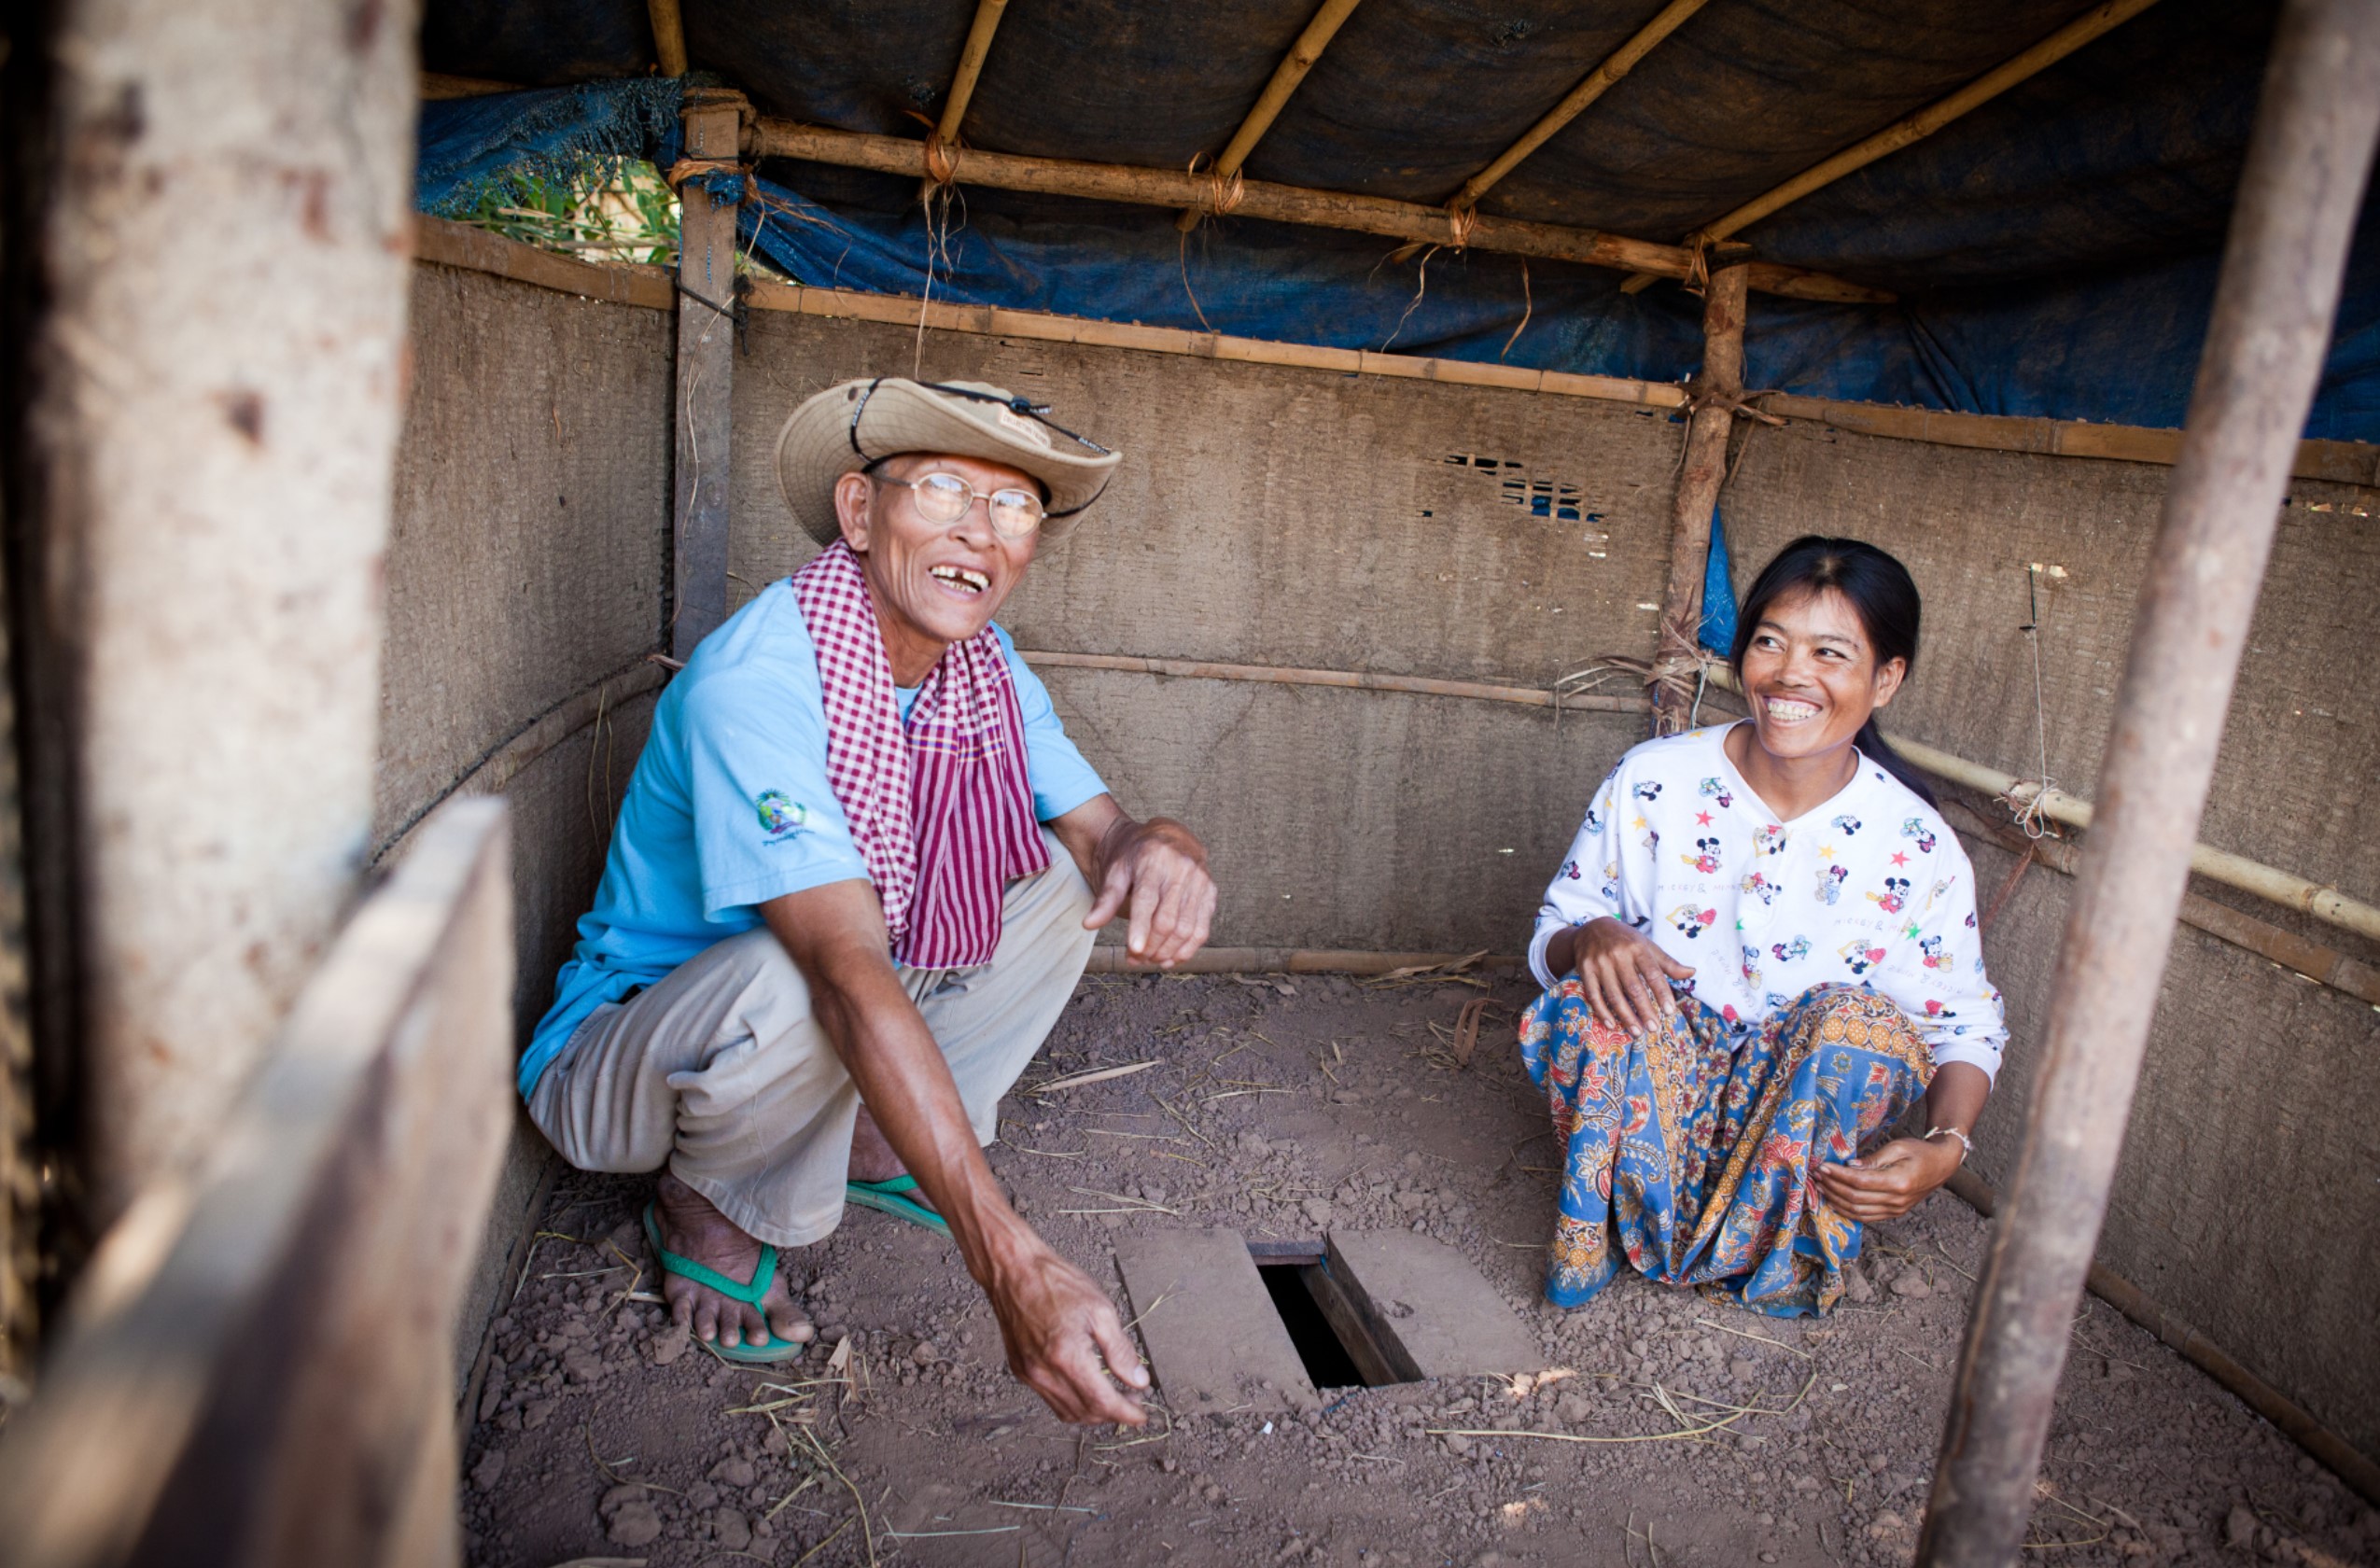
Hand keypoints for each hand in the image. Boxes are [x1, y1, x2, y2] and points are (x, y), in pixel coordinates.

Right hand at [984, 1241, 1150, 1424]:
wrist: (1013, 1270)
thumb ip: (1120, 1351)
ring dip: (1092, 1411)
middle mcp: (1044, 1372)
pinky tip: (1085, 1385)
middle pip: (1085, 1413)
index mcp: (1066, 1357)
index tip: (1141, 1416)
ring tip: (1112, 1395)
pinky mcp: (1020, 1370)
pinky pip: (1050, 1399)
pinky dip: (1072, 1401)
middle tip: (1132, 1400)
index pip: (1102, 1402)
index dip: (1126, 1414)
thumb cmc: (1055, 1282)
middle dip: (1112, 1413)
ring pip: (1066, 1412)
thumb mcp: (1100, 1310)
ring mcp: (1029, 1374)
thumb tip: (1138, 1380)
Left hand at [1083, 816, 1215, 967]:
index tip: (1134, 949)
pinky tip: (1170, 958)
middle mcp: (1181, 869)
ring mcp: (1200, 881)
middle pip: (1167, 919)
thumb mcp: (1116, 871)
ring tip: (1149, 960)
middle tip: (1134, 958)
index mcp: (1153, 860)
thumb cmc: (1135, 856)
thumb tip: (1089, 924)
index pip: (1147, 899)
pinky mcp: (1210, 892)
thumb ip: (1105, 899)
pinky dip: (1187, 949)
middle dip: (1150, 946)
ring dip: (1167, 951)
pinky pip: (1202, 928)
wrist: (1166, 837)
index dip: (1141, 927)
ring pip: (1186, 928)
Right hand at [1564, 917, 1694, 1035]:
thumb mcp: (1647, 945)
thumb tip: (1692, 972)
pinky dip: (1602, 1012)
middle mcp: (1618, 955)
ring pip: (1614, 995)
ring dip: (1626, 1016)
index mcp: (1637, 948)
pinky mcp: (1586, 970)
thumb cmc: (1625, 940)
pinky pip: (1594, 995)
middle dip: (1645, 1010)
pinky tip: (1612, 1025)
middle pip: (1634, 988)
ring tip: (1637, 1032)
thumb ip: (1668, 962)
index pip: (1653, 974)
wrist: (1592, 928)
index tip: (1670, 1011)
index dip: (1662, 993)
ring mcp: (1600, 963)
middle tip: (1654, 1029)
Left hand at [1814, 1135, 1963, 1222]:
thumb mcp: (1897, 1147)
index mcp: (1899, 1182)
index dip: (1838, 1176)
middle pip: (1855, 1198)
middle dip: (1832, 1187)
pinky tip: (1835, 1200)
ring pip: (1858, 1211)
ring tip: (1821, 1187)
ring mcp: (1896, 1210)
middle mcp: (1897, 1200)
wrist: (1942, 1165)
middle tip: (1817, 1175)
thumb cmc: (1920, 1151)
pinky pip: (1866, 1217)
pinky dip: (1848, 1211)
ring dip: (1836, 1200)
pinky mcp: (1894, 1213)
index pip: (1860, 1182)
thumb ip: (1873, 1159)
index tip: (1822, 1167)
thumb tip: (1849, 1166)